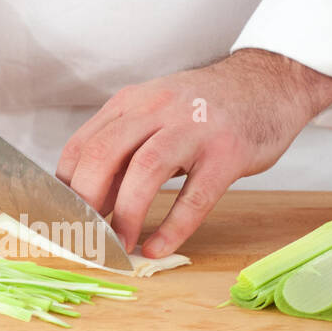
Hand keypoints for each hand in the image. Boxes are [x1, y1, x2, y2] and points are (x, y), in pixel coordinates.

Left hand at [56, 50, 331, 256]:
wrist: (270, 83)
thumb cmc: (206, 110)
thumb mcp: (156, 117)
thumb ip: (124, 151)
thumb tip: (91, 202)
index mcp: (132, 103)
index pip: (82, 146)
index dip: (65, 189)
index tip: (62, 222)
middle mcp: (157, 109)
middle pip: (104, 154)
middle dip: (86, 203)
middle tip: (84, 237)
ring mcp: (193, 129)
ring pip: (145, 170)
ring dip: (126, 214)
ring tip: (119, 245)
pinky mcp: (228, 152)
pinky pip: (195, 196)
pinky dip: (172, 227)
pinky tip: (156, 247)